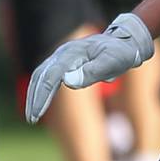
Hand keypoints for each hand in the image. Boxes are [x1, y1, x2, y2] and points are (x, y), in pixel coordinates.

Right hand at [26, 13, 153, 122]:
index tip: (37, 114)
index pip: (50, 76)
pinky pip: (48, 75)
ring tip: (34, 115)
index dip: (42, 96)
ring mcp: (63, 56)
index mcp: (73, 53)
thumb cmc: (122, 53)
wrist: (128, 41)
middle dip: (34, 98)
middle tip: (32, 119)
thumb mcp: (113, 62)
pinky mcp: (66, 61)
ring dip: (36, 95)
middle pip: (41, 76)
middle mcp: (64, 53)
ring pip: (41, 75)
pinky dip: (42, 89)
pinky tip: (41, 102)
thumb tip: (67, 81)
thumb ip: (93, 71)